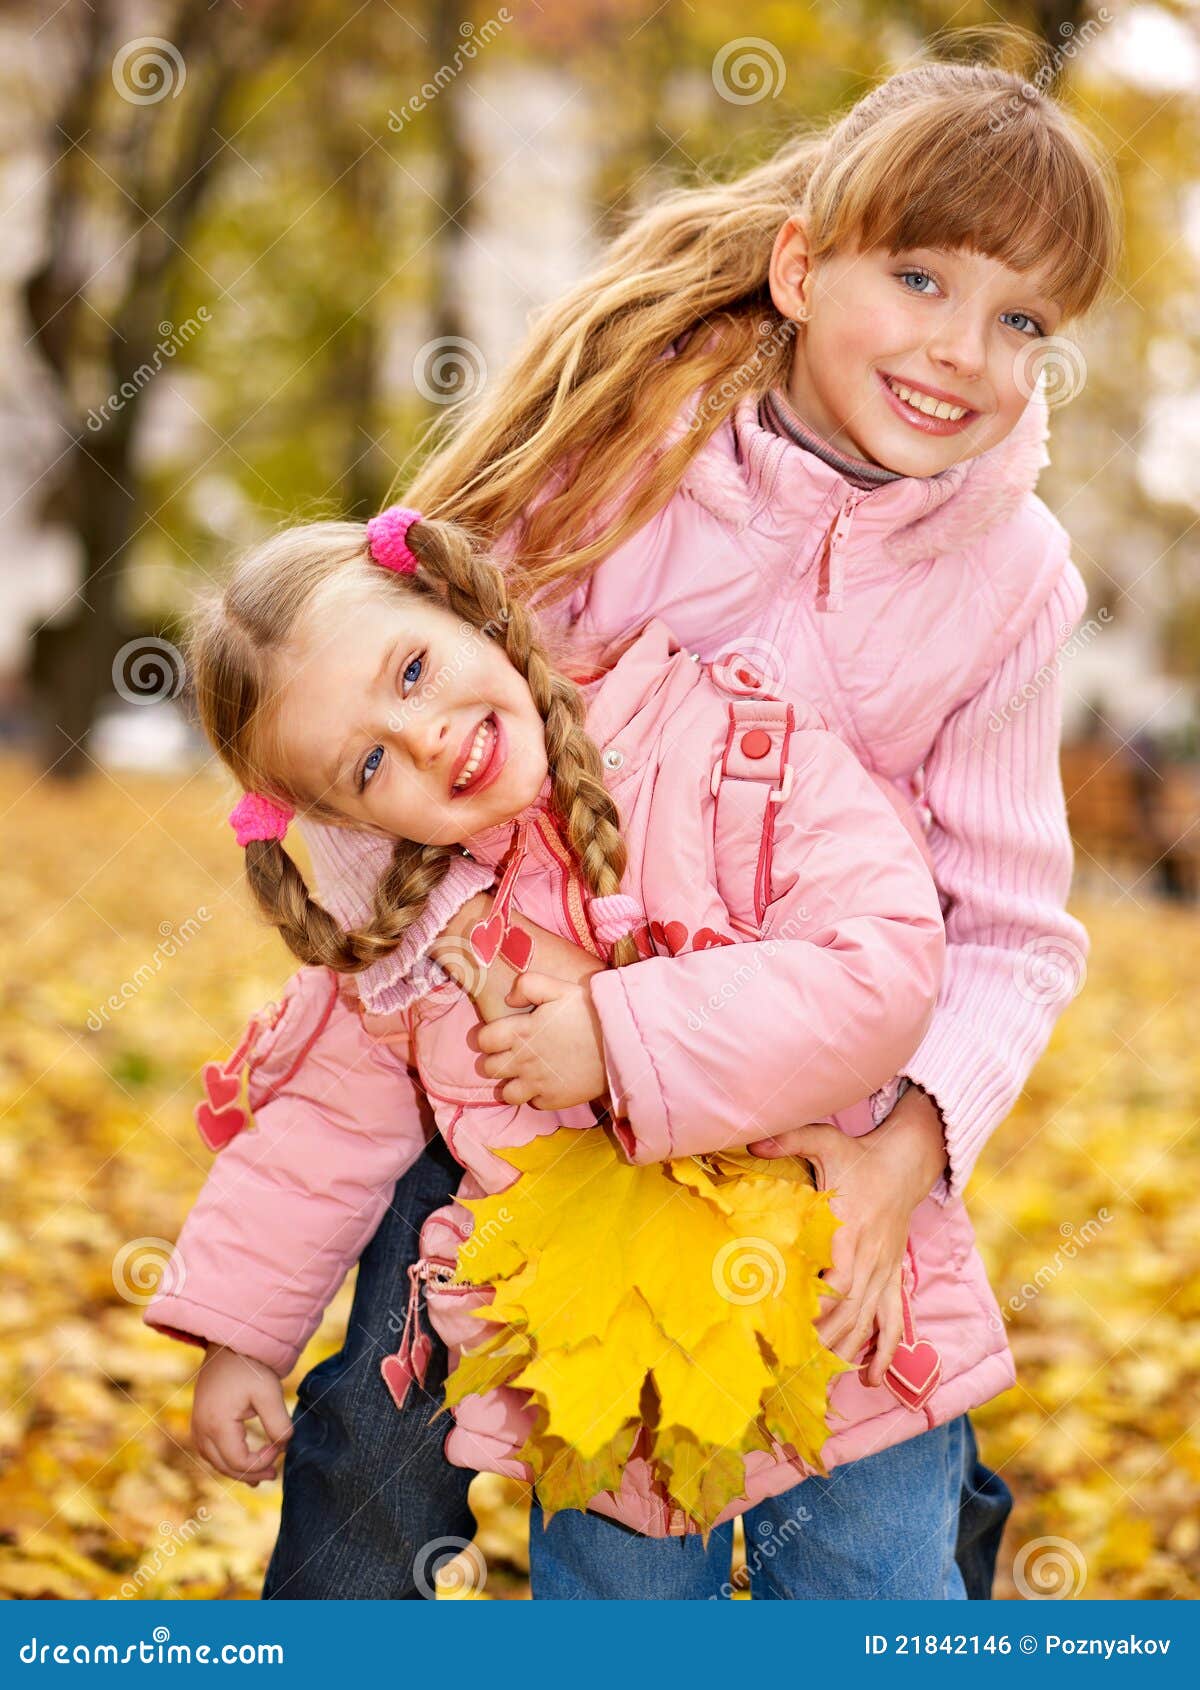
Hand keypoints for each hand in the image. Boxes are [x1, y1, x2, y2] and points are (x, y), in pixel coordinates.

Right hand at [191, 1344, 293, 1484]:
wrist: (228, 1344)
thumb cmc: (250, 1366)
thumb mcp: (269, 1393)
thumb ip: (278, 1423)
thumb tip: (284, 1446)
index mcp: (216, 1425)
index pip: (239, 1461)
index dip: (261, 1462)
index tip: (280, 1447)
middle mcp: (201, 1430)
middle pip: (225, 1466)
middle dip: (251, 1472)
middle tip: (275, 1474)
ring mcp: (197, 1426)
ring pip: (216, 1461)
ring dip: (238, 1469)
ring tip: (260, 1476)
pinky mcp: (199, 1421)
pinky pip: (210, 1451)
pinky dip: (226, 1460)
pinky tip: (241, 1462)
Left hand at [474, 971, 608, 1108]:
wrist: (621, 1042)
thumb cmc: (590, 1012)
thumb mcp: (559, 988)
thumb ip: (528, 985)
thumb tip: (509, 998)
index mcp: (520, 1032)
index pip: (482, 1041)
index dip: (487, 1038)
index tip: (501, 1036)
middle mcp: (523, 1060)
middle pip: (488, 1069)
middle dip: (496, 1060)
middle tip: (512, 1054)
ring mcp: (538, 1083)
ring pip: (506, 1093)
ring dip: (511, 1083)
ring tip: (525, 1074)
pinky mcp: (555, 1099)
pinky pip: (534, 1104)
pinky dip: (537, 1096)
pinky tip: (548, 1082)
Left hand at [748, 1086, 947, 1383]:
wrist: (905, 1163)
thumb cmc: (858, 1155)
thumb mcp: (825, 1139)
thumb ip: (790, 1139)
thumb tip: (751, 1142)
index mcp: (849, 1230)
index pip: (834, 1279)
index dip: (813, 1307)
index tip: (785, 1328)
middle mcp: (869, 1258)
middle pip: (847, 1312)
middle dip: (821, 1340)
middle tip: (790, 1365)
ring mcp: (884, 1272)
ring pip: (866, 1323)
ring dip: (845, 1352)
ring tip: (819, 1379)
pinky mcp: (892, 1278)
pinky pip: (893, 1321)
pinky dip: (884, 1352)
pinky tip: (874, 1380)